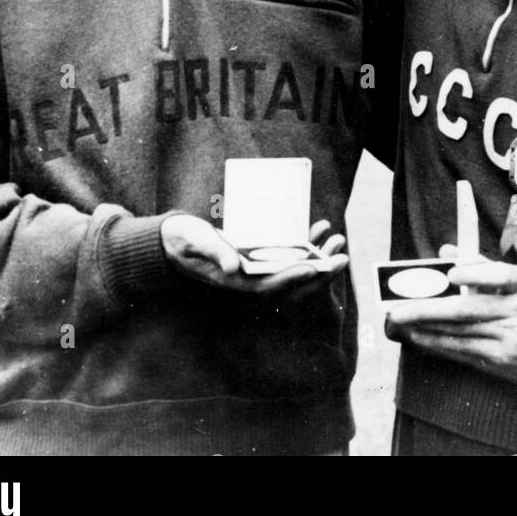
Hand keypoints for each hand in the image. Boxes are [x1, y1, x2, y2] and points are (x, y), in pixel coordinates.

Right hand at [160, 214, 347, 295]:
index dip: (295, 279)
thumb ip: (214, 252)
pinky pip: (287, 255)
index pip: (272, 286)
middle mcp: (250, 280)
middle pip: (291, 281)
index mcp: (236, 283)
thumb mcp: (196, 242)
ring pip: (293, 267)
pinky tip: (318, 229)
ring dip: (317, 256)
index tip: (316, 268)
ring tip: (338, 239)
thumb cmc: (183, 240)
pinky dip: (304, 244)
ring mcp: (256, 270)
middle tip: (343, 255)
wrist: (174, 240)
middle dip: (319, 271)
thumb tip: (234, 266)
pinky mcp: (258, 257)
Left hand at [384, 246, 516, 386]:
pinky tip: (421, 338)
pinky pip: (464, 351)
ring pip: (461, 333)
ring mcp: (511, 339)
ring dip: (427, 329)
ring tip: (402, 323)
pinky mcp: (503, 360)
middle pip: (470, 310)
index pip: (502, 276)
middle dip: (429, 310)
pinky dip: (439, 345)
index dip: (477, 274)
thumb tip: (447, 251)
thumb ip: (483, 264)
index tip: (452, 275)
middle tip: (399, 309)